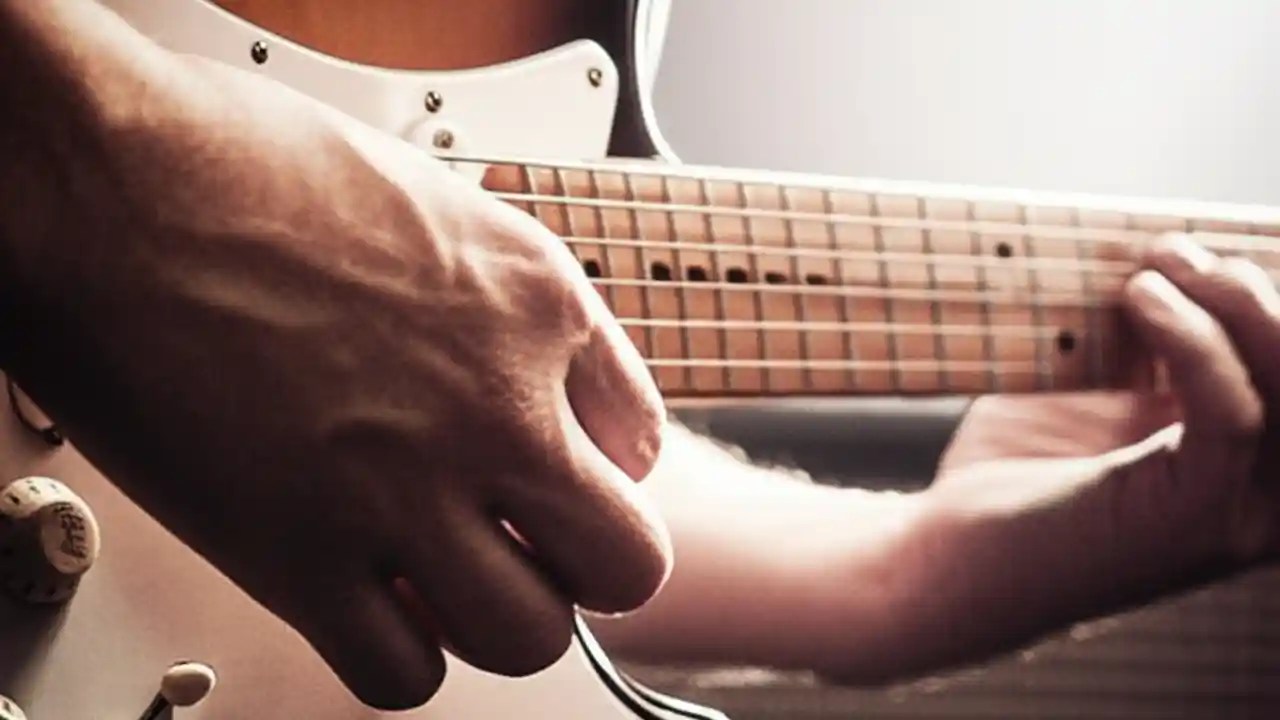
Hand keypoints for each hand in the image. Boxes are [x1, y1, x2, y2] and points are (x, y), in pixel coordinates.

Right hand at [0, 52, 669, 708]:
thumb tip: (543, 377)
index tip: (554, 478)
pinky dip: (396, 656)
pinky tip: (364, 603)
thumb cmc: (244, 168)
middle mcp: (495, 408)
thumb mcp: (440, 204)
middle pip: (627, 566)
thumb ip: (513, 305)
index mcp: (538, 307)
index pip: (644, 445)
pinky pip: (402, 672)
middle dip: (586, 571)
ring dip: (494, 620)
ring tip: (442, 577)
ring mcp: (404, 490)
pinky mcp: (300, 556)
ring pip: (528, 638)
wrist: (107, 184)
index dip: (600, 474)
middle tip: (534, 553)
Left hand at [935, 233, 1279, 594]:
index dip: (1266, 308)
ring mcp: (1230, 518)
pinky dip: (1196, 342)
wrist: (939, 566)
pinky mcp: (1187, 520)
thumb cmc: (1003, 482)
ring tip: (1160, 264)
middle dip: (1260, 297)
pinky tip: (1140, 297)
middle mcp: (1253, 501)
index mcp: (1236, 472)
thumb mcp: (1087, 403)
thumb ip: (1140, 358)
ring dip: (1236, 306)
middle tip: (1176, 250)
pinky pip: (1231, 415)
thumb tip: (1164, 272)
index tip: (1196, 252)